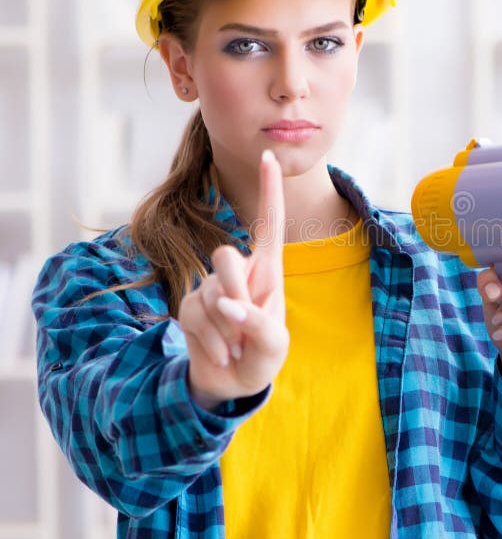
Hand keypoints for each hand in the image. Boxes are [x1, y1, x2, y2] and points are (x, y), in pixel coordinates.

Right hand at [179, 150, 289, 410]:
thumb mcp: (273, 348)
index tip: (267, 155)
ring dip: (224, 329)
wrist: (230, 383)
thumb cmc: (261, 359)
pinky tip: (222, 355)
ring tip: (238, 348)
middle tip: (243, 327)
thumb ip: (259, 326)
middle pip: (225, 257)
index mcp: (268, 271)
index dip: (269, 190)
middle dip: (232, 292)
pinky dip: (210, 342)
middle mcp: (239, 272)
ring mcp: (211, 287)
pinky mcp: (190, 306)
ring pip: (207, 293)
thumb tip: (227, 305)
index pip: (269, 224)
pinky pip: (193, 316)